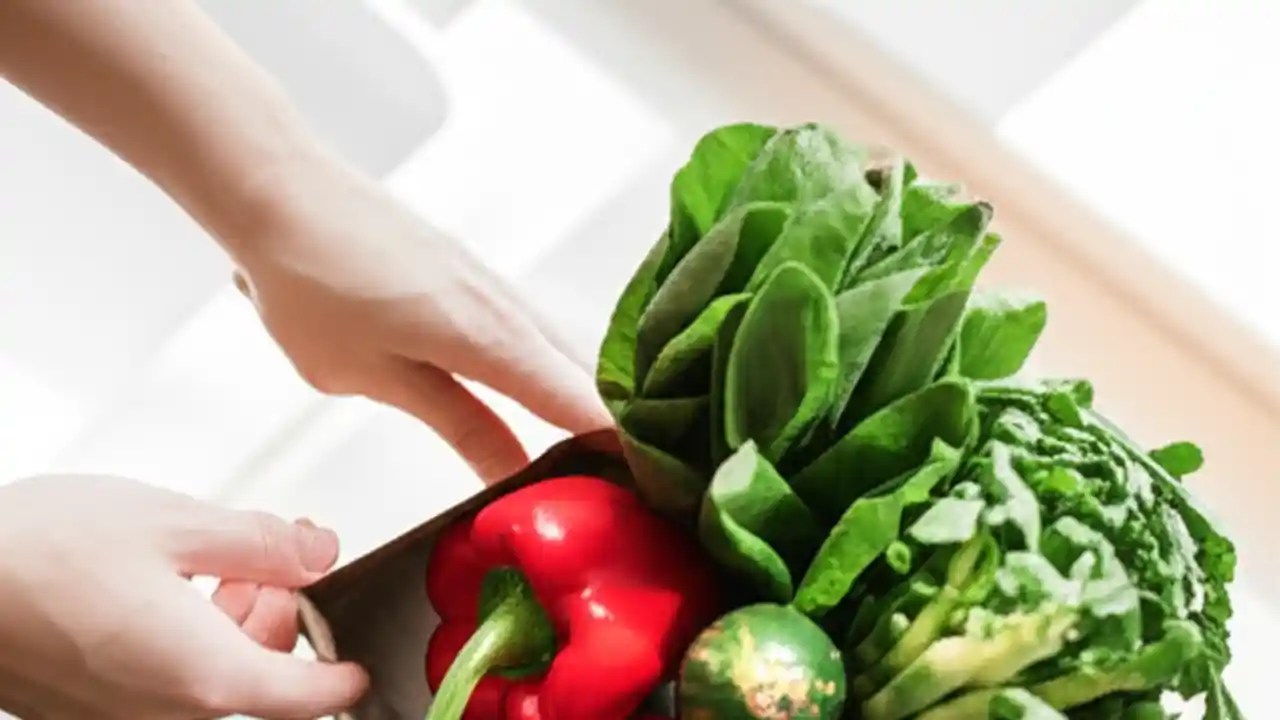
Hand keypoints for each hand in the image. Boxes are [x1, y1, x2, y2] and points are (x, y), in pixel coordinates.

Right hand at [0, 474, 367, 719]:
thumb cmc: (40, 552)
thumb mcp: (177, 524)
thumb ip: (264, 544)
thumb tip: (320, 555)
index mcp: (206, 675)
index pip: (308, 698)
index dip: (341, 675)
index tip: (356, 660)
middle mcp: (164, 713)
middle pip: (258, 681)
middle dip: (275, 620)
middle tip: (263, 563)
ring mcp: (118, 717)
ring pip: (209, 681)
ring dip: (227, 625)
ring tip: (204, 566)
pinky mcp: (81, 709)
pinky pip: (157, 685)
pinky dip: (179, 641)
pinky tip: (157, 589)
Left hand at [232, 158, 611, 483]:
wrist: (281, 190)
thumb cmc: (311, 284)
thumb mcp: (374, 377)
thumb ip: (454, 423)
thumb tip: (511, 472)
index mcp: (489, 338)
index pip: (585, 405)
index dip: (624, 452)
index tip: (649, 493)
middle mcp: (510, 307)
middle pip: (593, 377)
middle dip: (619, 431)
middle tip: (627, 488)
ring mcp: (499, 286)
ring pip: (570, 352)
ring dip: (586, 400)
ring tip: (592, 456)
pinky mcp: (479, 277)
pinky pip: (540, 333)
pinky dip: (556, 372)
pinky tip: (543, 401)